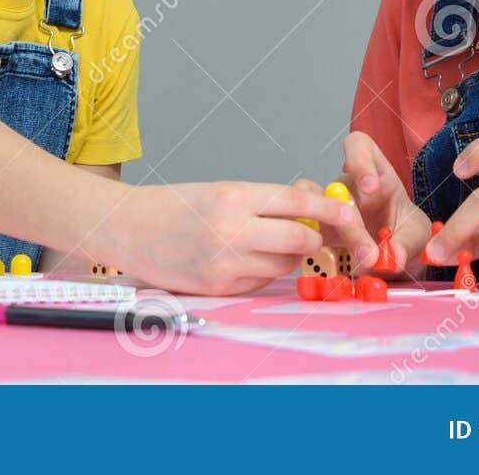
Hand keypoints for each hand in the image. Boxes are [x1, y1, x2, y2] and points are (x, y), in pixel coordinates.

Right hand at [114, 181, 358, 295]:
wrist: (128, 228)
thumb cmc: (174, 206)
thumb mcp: (219, 191)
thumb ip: (262, 203)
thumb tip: (310, 214)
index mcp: (234, 196)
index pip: (297, 202)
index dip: (329, 209)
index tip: (350, 212)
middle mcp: (233, 229)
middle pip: (301, 239)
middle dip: (313, 239)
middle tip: (312, 236)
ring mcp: (226, 263)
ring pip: (284, 264)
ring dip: (286, 257)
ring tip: (263, 245)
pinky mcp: (220, 287)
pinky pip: (260, 282)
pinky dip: (261, 273)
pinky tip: (240, 261)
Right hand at [296, 131, 432, 274]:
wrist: (393, 256)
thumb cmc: (405, 233)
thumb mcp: (417, 235)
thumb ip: (408, 243)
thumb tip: (393, 257)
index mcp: (373, 172)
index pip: (358, 146)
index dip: (359, 160)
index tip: (370, 186)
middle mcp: (345, 187)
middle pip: (336, 192)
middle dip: (352, 227)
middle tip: (370, 255)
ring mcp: (325, 209)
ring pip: (313, 212)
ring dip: (329, 239)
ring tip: (352, 263)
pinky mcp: (315, 232)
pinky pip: (303, 234)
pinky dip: (314, 252)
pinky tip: (332, 267)